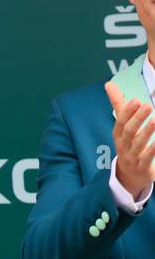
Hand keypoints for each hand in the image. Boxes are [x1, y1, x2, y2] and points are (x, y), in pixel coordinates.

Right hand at [107, 81, 154, 200]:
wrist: (130, 176)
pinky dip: (152, 151)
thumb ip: (118, 105)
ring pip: (138, 144)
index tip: (136, 100)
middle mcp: (123, 145)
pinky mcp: (142, 168)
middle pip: (129, 131)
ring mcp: (132, 157)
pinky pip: (147, 159)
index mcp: (118, 134)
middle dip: (137, 119)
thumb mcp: (122, 126)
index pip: (120, 121)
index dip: (127, 111)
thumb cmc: (128, 144)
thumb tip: (108, 83)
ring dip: (147, 132)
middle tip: (148, 106)